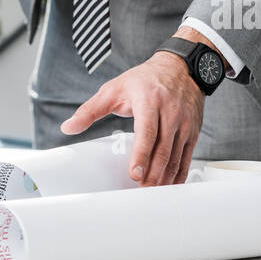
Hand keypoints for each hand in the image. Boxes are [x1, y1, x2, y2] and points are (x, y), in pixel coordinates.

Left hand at [59, 43, 205, 186]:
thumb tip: (68, 127)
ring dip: (165, 178)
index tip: (134, 174)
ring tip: (151, 192)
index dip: (141, 155)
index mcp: (149, 101)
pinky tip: (169, 185)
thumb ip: (89, 110)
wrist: (180, 67)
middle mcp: (170, 112)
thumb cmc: (144, 79)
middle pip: (163, 149)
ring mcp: (184, 123)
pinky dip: (179, 174)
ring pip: (176, 156)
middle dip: (152, 174)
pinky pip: (187, 157)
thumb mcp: (113, 89)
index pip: (147, 132)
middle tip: (140, 190)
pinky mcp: (193, 131)